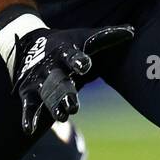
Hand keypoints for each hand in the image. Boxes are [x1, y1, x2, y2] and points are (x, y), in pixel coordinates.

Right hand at [11, 25, 133, 135]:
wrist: (29, 42)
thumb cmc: (66, 43)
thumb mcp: (83, 37)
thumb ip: (106, 37)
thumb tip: (132, 31)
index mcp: (64, 52)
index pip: (72, 56)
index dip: (78, 61)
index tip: (84, 65)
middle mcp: (50, 67)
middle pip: (59, 81)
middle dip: (66, 93)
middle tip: (74, 106)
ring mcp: (38, 80)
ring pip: (46, 96)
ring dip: (53, 107)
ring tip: (62, 117)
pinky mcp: (28, 92)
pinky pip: (29, 106)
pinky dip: (29, 117)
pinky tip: (30, 129)